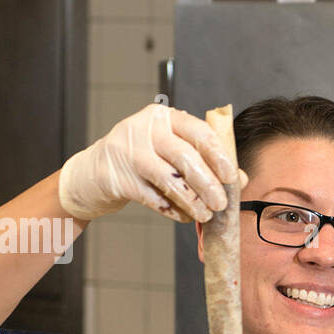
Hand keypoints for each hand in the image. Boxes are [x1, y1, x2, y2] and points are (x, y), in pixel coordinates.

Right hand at [58, 103, 246, 222]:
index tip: (232, 177)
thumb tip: (240, 179)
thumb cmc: (141, 159)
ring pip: (170, 180)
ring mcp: (128, 153)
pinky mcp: (119, 178)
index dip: (219, 156)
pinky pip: (155, 199)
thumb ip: (204, 160)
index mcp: (163, 117)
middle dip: (208, 184)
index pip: (198, 131)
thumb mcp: (170, 150)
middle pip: (185, 157)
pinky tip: (185, 217)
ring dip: (193, 201)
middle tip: (222, 203)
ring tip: (206, 215)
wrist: (93, 173)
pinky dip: (174, 210)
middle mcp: (145, 129)